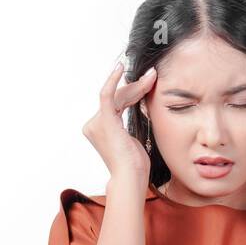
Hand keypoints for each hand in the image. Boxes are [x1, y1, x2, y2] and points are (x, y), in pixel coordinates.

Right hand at [82, 60, 157, 179]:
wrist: (131, 177)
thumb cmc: (134, 165)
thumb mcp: (132, 138)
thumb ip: (129, 122)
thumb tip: (137, 104)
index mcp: (98, 129)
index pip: (116, 103)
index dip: (132, 91)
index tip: (147, 82)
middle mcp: (93, 124)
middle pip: (117, 98)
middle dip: (136, 86)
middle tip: (152, 75)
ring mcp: (96, 122)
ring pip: (118, 96)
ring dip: (136, 86)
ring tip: (152, 77)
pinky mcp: (104, 120)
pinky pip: (107, 95)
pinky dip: (113, 80)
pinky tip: (120, 68)